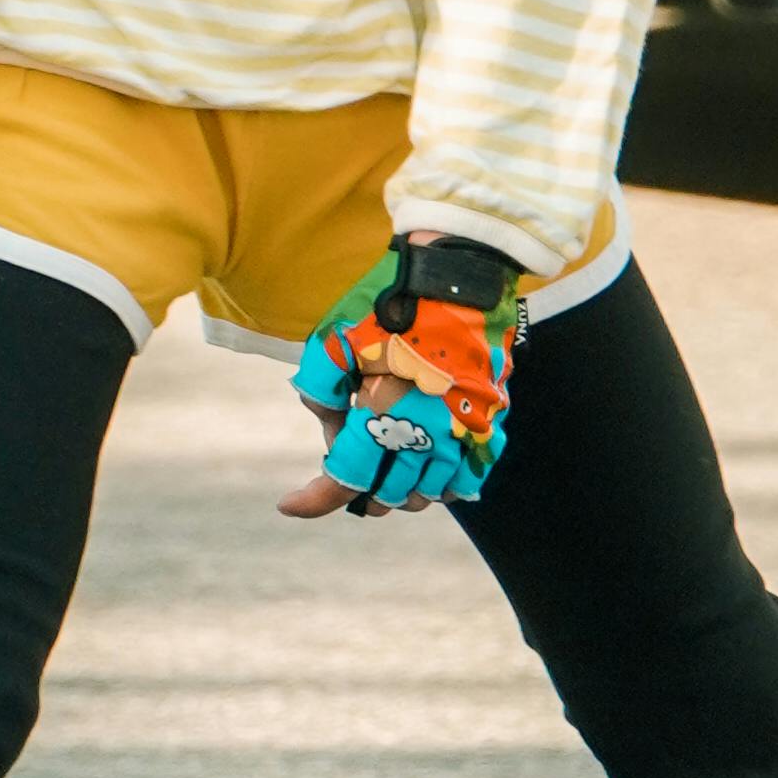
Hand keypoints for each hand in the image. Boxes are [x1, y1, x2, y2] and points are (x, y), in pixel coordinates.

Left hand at [281, 236, 528, 519]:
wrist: (456, 272)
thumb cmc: (389, 301)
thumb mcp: (336, 341)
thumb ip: (322, 391)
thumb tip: (333, 433)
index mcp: (383, 416)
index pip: (345, 481)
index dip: (314, 501)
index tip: (289, 504)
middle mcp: (425, 435)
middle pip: (388, 495)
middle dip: (362, 487)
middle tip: (348, 462)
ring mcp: (462, 431)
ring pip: (429, 494)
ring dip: (403, 488)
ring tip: (387, 464)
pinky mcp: (489, 420)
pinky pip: (469, 476)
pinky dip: (445, 482)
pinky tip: (427, 465)